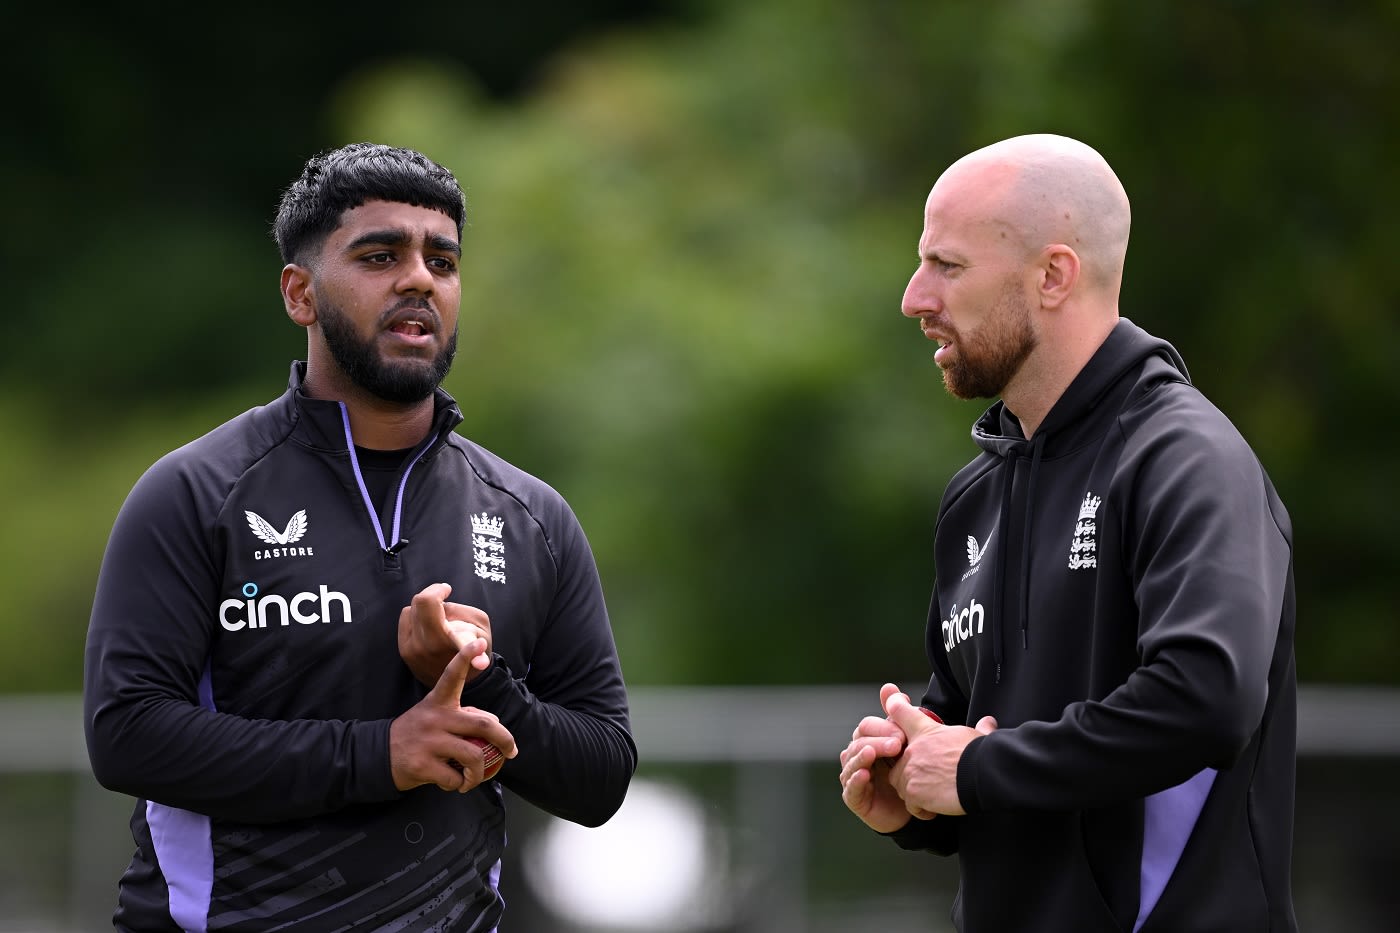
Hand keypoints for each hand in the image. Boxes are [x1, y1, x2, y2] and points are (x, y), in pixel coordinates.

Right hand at [389, 642, 517, 792]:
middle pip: (483, 724)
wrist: (377, 754)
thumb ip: (462, 717)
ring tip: (474, 777)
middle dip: (505, 739)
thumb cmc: (416, 734)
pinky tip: (453, 782)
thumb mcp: (434, 717)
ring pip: (474, 756)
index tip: (478, 642)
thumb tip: (494, 725)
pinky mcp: (423, 765)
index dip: (465, 657)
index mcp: (438, 702)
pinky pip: (455, 778)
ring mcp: (429, 742)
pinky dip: (459, 784)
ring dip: (480, 773)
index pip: (452, 675)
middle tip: (511, 751)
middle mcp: (435, 718)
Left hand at [398, 582, 491, 687]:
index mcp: (443, 637)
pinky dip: (417, 618)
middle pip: (418, 602)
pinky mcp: (404, 651)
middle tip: (444, 597)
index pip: (427, 602)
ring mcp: (410, 649)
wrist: (461, 684)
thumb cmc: (475, 652)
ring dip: (424, 608)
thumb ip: (461, 612)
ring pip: (409, 610)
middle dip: (433, 595)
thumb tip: (442, 606)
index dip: (437, 590)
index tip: (447, 590)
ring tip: (439, 617)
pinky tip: (429, 626)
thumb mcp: (481, 630)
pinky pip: (405, 622)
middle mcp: (422, 644)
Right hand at [839, 702, 913, 832]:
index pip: (866, 727)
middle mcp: (856, 756)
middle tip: (897, 745)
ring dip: (862, 757)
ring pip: (852, 762)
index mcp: (867, 740)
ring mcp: (852, 776)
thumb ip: (897, 714)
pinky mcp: (854, 798)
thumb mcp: (906, 741)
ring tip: (873, 754)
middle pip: (859, 742)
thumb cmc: (906, 772)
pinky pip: (851, 788)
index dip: (882, 728)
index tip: (902, 734)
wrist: (913, 808)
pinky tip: (865, 774)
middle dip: (877, 742)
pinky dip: (856, 780)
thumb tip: (889, 687)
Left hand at [883, 684, 996, 816]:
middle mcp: (912, 749)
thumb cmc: (980, 754)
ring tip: (934, 795)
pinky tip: (936, 807)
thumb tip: (988, 722)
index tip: (891, 705)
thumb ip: (979, 729)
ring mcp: (910, 771)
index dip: (894, 708)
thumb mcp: (977, 735)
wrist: (982, 773)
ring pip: (902, 786)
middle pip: (897, 764)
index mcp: (925, 731)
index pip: (900, 712)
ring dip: (915, 793)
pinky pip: (911, 806)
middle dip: (910, 775)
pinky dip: (922, 810)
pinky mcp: (914, 793)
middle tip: (930, 781)